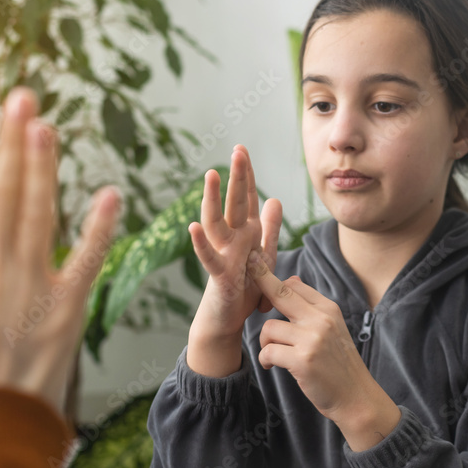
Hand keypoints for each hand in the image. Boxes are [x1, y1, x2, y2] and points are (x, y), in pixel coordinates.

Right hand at [0, 89, 119, 412]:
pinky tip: (111, 196)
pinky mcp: (68, 309)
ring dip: (46, 167)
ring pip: (42, 212)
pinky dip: (101, 228)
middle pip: (5, 190)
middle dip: (13, 139)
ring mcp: (34, 285)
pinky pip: (89, 260)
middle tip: (22, 97)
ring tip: (48, 127)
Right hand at [189, 146, 282, 337]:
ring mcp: (222, 255)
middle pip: (234, 204)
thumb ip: (269, 229)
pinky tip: (193, 227)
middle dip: (237, 178)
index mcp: (245, 233)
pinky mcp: (217, 276)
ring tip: (211, 175)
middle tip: (237, 150)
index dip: (246, 175)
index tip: (242, 148)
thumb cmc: (243, 288)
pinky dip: (200, 243)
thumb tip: (274, 199)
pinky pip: (208, 258)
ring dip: (213, 199)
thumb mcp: (264, 255)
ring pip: (216, 223)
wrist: (227, 320)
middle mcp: (231, 240)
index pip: (246, 199)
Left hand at [246, 250, 400, 449]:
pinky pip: (269, 351)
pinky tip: (271, 366)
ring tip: (273, 355)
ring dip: (265, 343)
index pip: (295, 284)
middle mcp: (321, 319)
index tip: (255, 265)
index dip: (271, 278)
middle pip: (281, 292)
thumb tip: (290, 279)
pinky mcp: (303, 360)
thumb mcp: (332, 329)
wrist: (356, 397)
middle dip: (260, 279)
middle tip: (246, 266)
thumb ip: (311, 306)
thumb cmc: (339, 364)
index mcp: (328, 309)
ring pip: (269, 328)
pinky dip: (265, 359)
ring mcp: (312, 339)